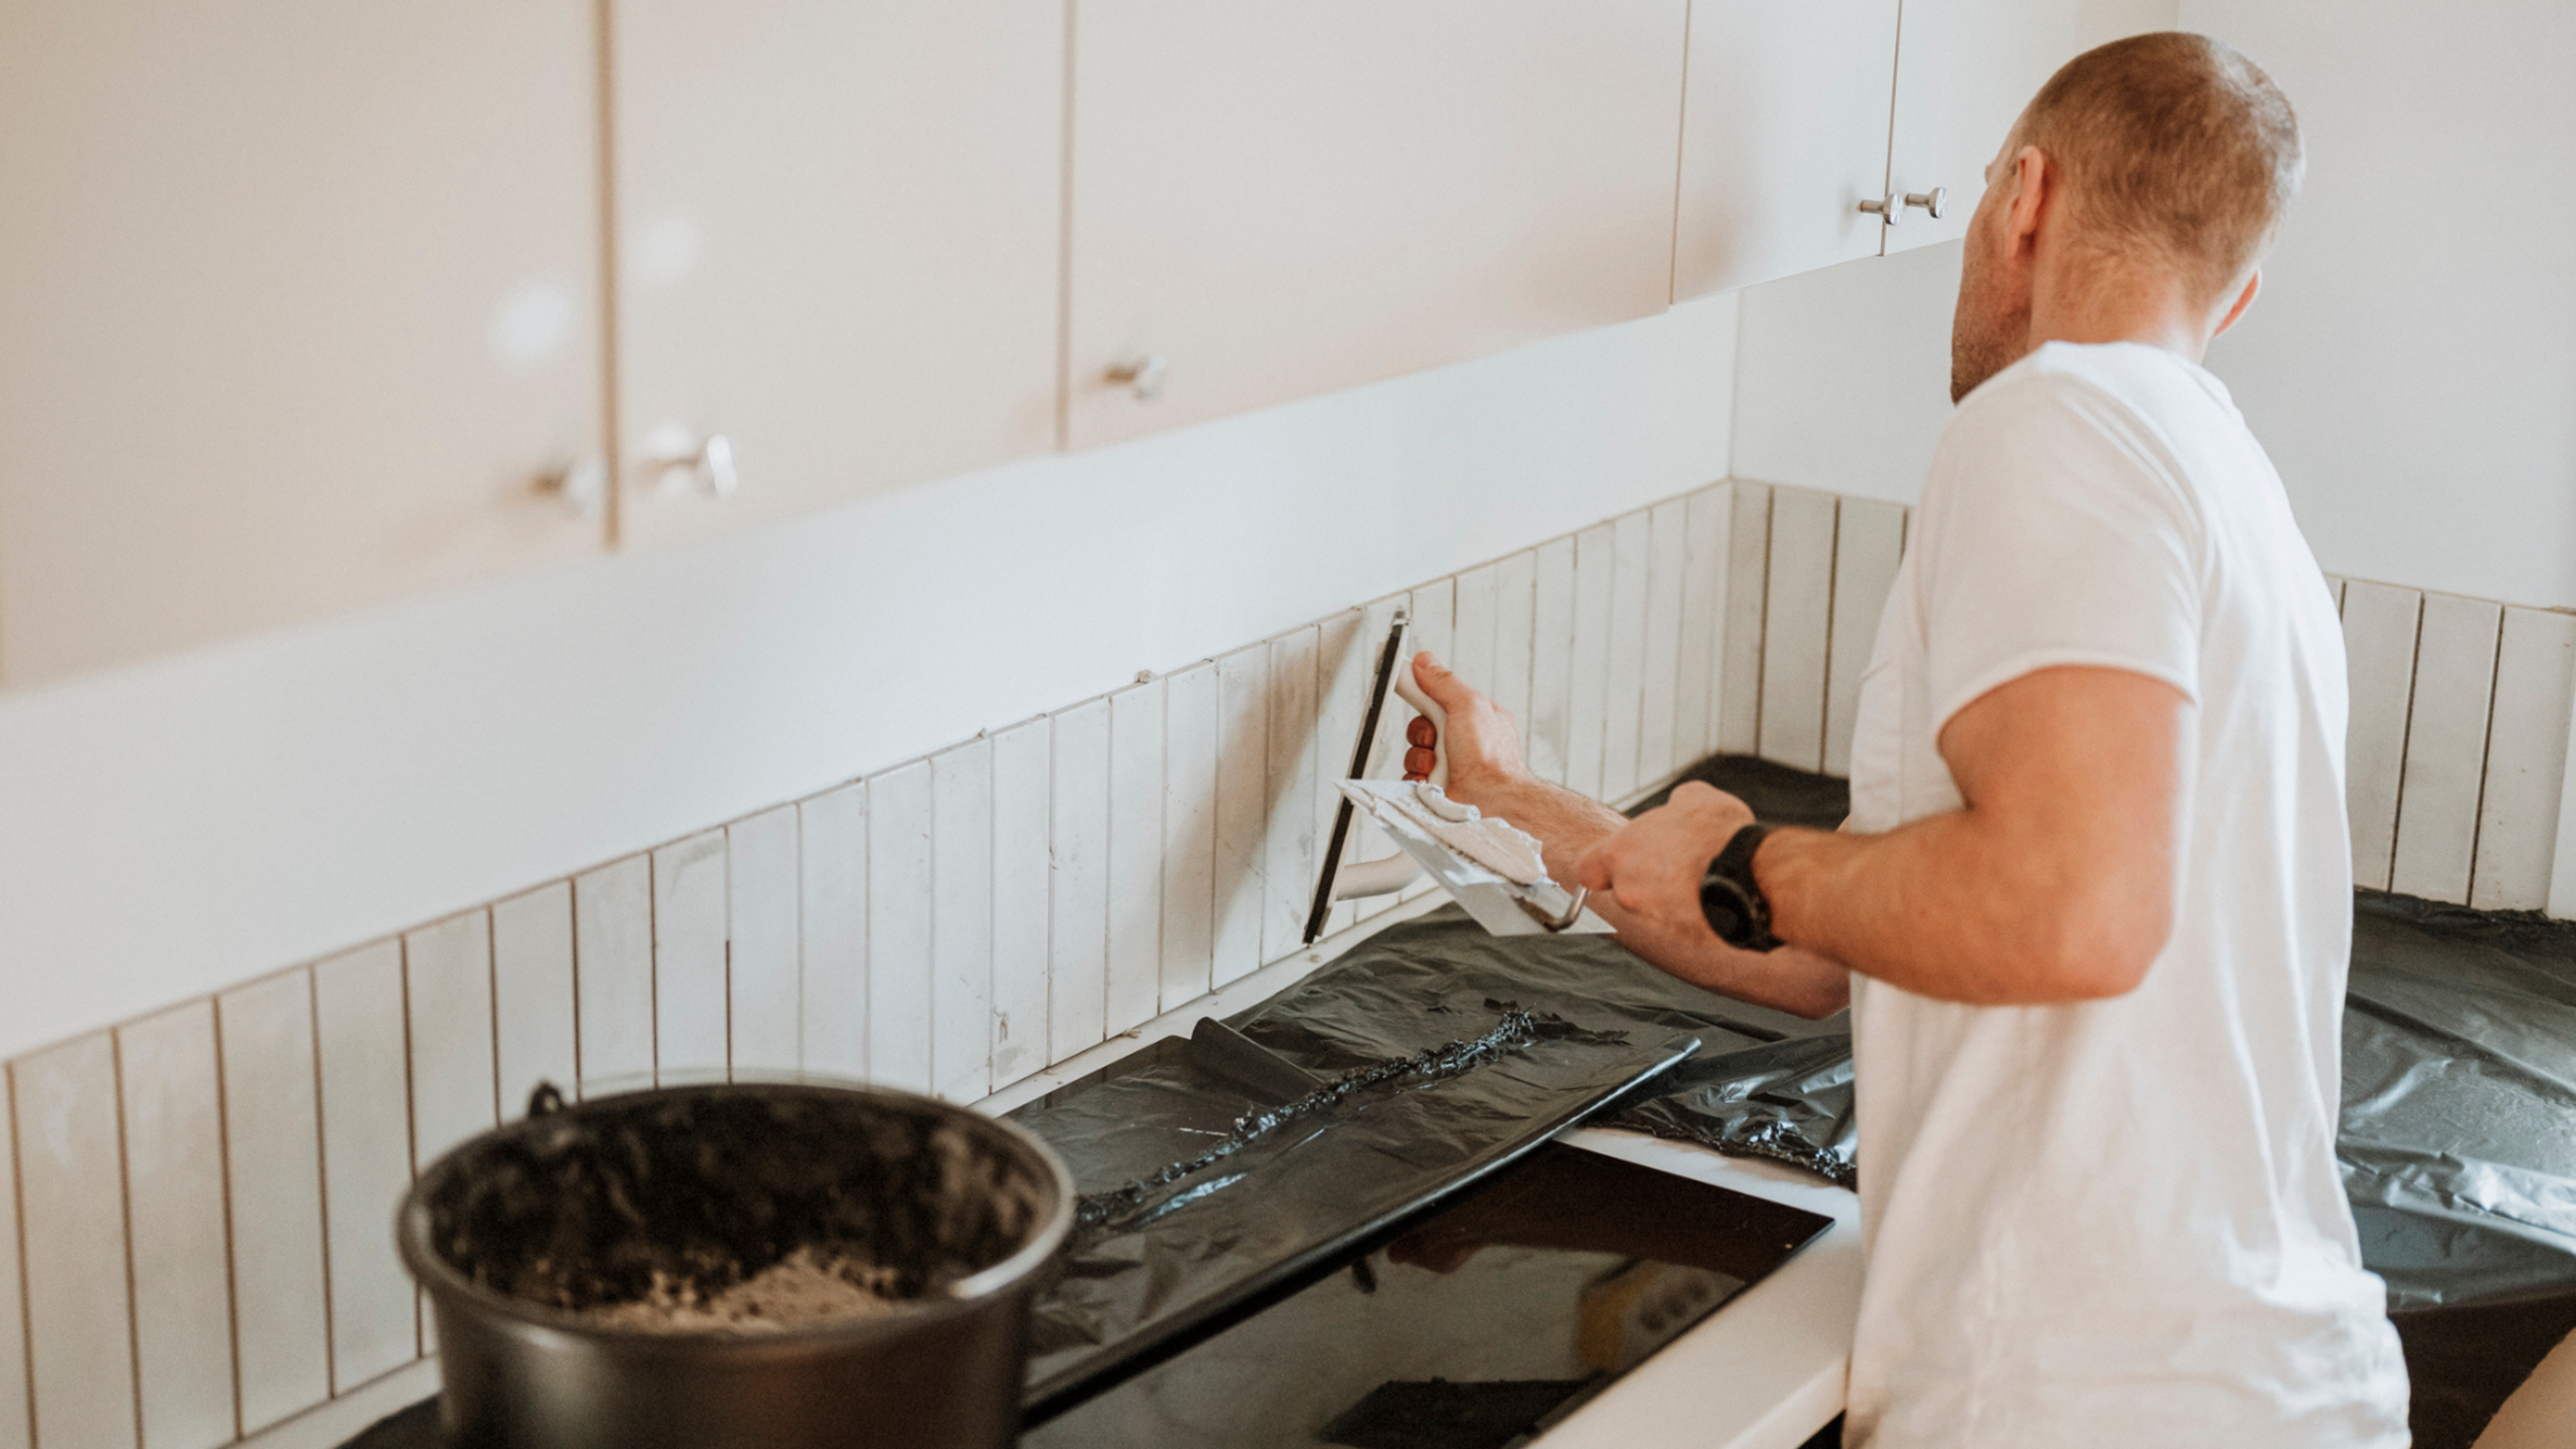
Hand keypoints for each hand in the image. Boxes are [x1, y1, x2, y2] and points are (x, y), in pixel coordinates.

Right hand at [1402, 653, 1529, 805]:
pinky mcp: (1437, 789)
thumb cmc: (1490, 759)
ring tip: (1436, 765)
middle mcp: (1463, 743)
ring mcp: (1450, 767)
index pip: (1440, 699)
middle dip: (1421, 732)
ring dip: (1420, 758)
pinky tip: (1431, 783)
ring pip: (1414, 753)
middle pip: (1421, 726)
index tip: (1405, 680)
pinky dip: (1417, 779)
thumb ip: (1444, 682)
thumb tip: (1426, 661)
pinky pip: (1412, 777)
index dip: (1423, 693)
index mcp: (1475, 719)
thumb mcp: (1469, 705)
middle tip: (1434, 738)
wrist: (1492, 802)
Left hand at [1575, 782, 1754, 944]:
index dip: (1603, 868)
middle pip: (1625, 891)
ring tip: (1703, 882)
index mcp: (1620, 852)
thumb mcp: (1695, 797)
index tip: (1622, 863)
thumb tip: (1677, 808)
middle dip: (1647, 883)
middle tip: (1677, 869)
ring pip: (1651, 911)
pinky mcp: (1676, 939)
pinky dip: (1691, 917)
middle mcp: (1627, 890)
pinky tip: (1714, 900)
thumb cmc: (1719, 834)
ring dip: (1670, 900)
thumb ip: (1673, 805)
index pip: (1588, 869)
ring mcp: (1650, 918)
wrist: (1752, 874)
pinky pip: (1678, 928)